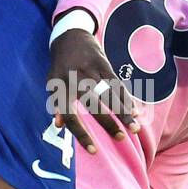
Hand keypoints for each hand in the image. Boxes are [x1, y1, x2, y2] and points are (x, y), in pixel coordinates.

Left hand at [45, 27, 139, 152]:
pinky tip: (134, 111)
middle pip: (93, 104)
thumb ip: (56, 104)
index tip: (94, 151)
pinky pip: (116, 83)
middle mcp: (74, 79)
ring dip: (123, 111)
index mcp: (59, 88)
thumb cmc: (61, 68)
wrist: (70, 37)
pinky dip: (127, 97)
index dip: (81, 134)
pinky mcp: (102, 63)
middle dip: (108, 123)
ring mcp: (89, 70)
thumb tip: (58, 125)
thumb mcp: (53, 85)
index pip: (69, 115)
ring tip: (135, 128)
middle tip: (122, 138)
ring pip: (109, 94)